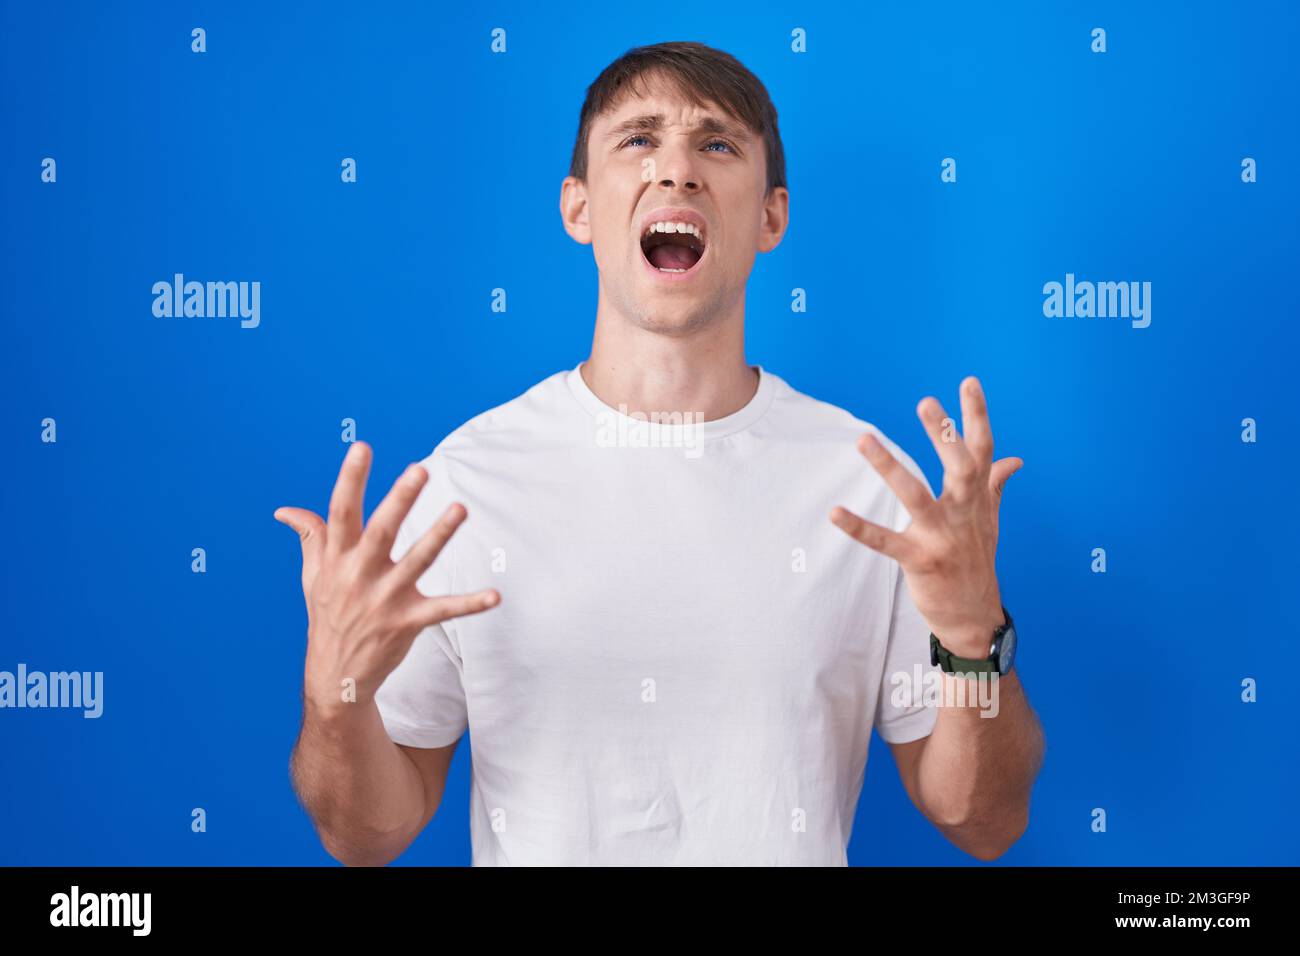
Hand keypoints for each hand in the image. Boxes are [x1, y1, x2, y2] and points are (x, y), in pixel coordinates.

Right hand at [274, 441, 499, 713]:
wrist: (334, 677)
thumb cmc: (328, 616)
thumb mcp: (312, 577)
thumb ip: (309, 537)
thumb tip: (286, 510)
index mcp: (337, 559)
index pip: (341, 513)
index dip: (351, 479)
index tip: (362, 447)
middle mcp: (360, 575)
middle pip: (381, 531)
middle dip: (400, 500)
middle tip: (420, 469)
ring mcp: (385, 600)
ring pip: (417, 562)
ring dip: (439, 534)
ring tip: (460, 508)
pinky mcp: (407, 623)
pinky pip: (443, 611)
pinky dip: (470, 604)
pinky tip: (495, 596)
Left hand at [830, 376, 1021, 657]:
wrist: (976, 616)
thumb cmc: (977, 561)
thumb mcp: (990, 520)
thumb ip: (996, 486)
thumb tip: (1014, 460)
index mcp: (977, 498)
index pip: (981, 449)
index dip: (977, 415)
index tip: (968, 382)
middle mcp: (964, 513)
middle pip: (960, 465)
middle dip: (945, 434)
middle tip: (926, 401)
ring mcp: (942, 537)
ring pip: (915, 495)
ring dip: (888, 467)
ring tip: (863, 439)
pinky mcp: (920, 561)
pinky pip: (885, 541)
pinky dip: (859, 527)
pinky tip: (834, 512)